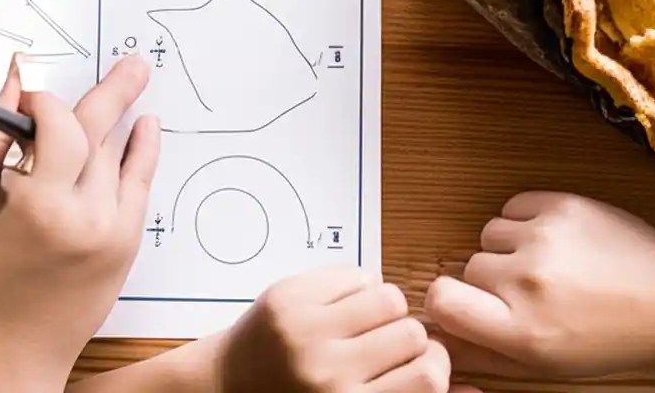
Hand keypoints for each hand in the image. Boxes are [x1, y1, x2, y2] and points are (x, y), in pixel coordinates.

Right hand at [0, 55, 159, 392]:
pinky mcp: (129, 242)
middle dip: (115, 89)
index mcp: (37, 200)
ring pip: (118, 156)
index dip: (44, 102)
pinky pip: (141, 184)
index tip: (32, 98)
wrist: (8, 346)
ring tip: (128, 87)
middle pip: (101, 132)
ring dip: (114, 125)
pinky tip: (146, 128)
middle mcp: (84, 212)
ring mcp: (114, 228)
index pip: (58, 124)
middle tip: (132, 62)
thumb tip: (14, 76)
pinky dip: (144, 152)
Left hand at [216, 266, 457, 391]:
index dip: (432, 364)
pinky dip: (357, 288)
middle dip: (405, 337)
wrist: (222, 390)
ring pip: (388, 296)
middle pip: (410, 333)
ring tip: (361, 325)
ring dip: (384, 309)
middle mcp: (327, 373)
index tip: (417, 365)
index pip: (427, 376)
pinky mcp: (288, 296)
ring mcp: (306, 330)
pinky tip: (338, 309)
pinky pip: (355, 274)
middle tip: (383, 347)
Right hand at [425, 192, 654, 378]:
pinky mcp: (564, 205)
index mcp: (522, 330)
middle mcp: (529, 282)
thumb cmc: (613, 339)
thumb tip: (438, 337)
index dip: (443, 301)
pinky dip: (525, 221)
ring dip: (508, 247)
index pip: (441, 301)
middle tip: (528, 291)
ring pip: (489, 233)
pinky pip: (514, 206)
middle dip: (490, 278)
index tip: (459, 302)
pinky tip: (554, 240)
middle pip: (469, 267)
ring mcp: (546, 238)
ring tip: (546, 264)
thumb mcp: (546, 363)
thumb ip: (485, 352)